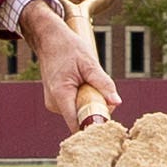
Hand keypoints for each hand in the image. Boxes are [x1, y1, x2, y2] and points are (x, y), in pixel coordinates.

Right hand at [29, 2, 117, 123]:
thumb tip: (117, 102)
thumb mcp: (89, 63)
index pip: (76, 124)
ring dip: (89, 103)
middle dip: (95, 110)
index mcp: (61, 94)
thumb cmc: (68, 48)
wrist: (49, 39)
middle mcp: (53, 103)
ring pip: (78, 113)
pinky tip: (82, 85)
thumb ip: (103, 83)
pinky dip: (83, 100)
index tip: (107, 125)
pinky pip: (74, 107)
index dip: (93, 126)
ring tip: (88, 83)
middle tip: (101, 91)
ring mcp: (53, 104)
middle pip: (80, 119)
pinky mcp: (55, 102)